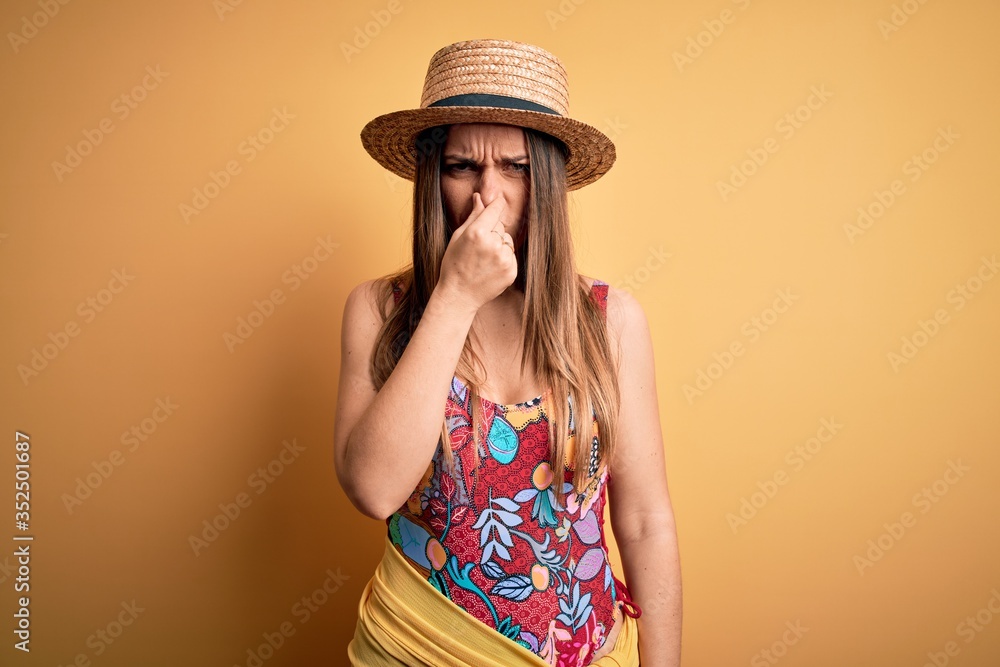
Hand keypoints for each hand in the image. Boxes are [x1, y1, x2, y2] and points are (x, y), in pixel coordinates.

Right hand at [437, 193, 517, 311]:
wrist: (459, 295)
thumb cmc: (453, 264)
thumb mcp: (458, 237)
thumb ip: (473, 216)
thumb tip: (479, 196)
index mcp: (477, 233)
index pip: (495, 209)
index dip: (496, 204)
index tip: (498, 201)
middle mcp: (493, 245)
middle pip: (501, 225)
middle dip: (492, 230)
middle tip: (478, 245)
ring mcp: (504, 259)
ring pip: (508, 240)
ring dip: (499, 244)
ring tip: (483, 258)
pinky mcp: (511, 271)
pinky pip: (511, 255)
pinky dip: (503, 258)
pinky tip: (490, 267)